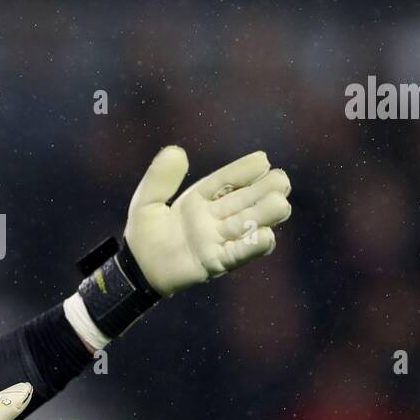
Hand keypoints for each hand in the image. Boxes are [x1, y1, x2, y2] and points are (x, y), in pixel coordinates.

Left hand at [125, 146, 291, 296]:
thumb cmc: (144, 235)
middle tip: (281, 180)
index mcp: (199, 200)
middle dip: (264, 190)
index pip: (225, 181)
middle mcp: (214, 218)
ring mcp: (217, 240)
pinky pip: (238, 253)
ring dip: (265, 215)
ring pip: (247, 224)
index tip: (263, 159)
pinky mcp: (216, 262)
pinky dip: (253, 246)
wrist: (137, 269)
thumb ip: (160, 178)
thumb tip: (176, 150)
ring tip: (281, 204)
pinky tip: (268, 236)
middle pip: (245, 201)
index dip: (243, 171)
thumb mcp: (146, 201)